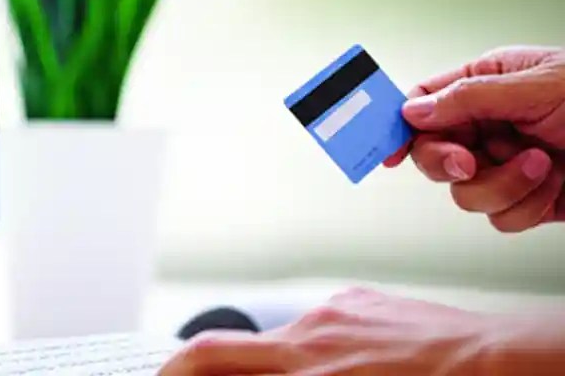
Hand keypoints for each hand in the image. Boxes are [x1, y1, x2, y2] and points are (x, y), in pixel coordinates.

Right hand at [160, 288, 494, 375]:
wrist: (496, 363)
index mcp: (307, 373)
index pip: (211, 358)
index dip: (174, 371)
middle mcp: (311, 339)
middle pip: (224, 346)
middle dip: (190, 367)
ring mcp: (333, 313)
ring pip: (280, 342)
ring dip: (276, 365)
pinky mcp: (357, 300)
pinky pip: (322, 326)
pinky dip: (319, 349)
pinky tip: (350, 368)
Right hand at [383, 46, 564, 231]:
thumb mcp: (536, 86)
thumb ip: (469, 97)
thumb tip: (412, 110)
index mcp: (485, 84)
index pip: (424, 102)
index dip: (398, 126)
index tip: (387, 151)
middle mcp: (490, 126)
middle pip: (434, 155)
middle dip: (450, 163)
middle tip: (468, 163)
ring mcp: (507, 166)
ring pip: (465, 193)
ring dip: (503, 185)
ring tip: (544, 164)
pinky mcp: (529, 201)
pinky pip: (500, 217)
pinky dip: (527, 205)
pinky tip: (556, 183)